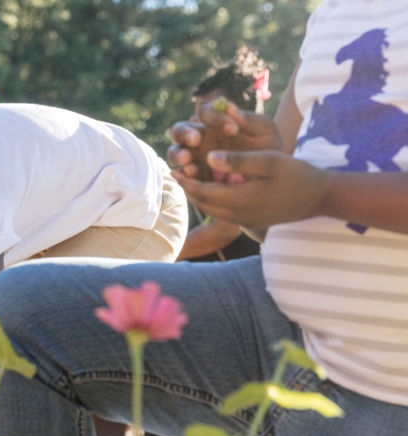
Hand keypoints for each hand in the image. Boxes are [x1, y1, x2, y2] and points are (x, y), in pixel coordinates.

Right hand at [167, 99, 281, 181]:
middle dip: (185, 134)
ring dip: (178, 154)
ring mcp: (193, 158)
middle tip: (196, 140)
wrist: (270, 178)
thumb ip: (250, 119)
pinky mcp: (192, 178)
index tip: (233, 130)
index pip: (204, 113)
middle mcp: (199, 138)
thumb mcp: (265, 132)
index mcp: (215, 122)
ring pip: (174, 153)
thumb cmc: (266, 149)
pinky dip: (183, 175)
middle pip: (179, 130)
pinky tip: (192, 176)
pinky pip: (181, 175)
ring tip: (188, 161)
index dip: (214, 117)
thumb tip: (229, 107)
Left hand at [177, 150, 332, 230]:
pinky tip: (210, 186)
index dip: (186, 181)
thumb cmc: (296, 174)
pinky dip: (212, 200)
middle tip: (176, 172)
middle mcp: (238, 216)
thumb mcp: (268, 161)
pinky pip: (223, 212)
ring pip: (211, 210)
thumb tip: (209, 156)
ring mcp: (245, 221)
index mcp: (240, 201)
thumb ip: (238, 160)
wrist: (320, 198)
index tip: (174, 167)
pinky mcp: (250, 221)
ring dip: (198, 195)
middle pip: (203, 204)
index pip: (202, 193)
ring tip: (188, 178)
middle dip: (188, 188)